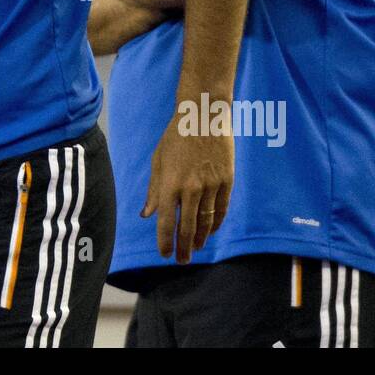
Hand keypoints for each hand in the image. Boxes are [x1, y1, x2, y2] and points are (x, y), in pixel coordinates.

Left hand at [144, 112, 232, 263]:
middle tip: (182, 261)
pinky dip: (217, 222)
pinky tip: (211, 230)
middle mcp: (190, 188)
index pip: (166, 221)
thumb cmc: (176, 136)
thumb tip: (147, 214)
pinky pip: (222, 208)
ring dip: (201, 238)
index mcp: (169, 183)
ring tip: (196, 248)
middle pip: (188, 227)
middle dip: (184, 247)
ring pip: (207, 221)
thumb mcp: (158, 160)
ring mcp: (211, 185)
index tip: (165, 254)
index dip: (165, 241)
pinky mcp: (227, 180)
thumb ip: (154, 190)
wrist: (203, 114)